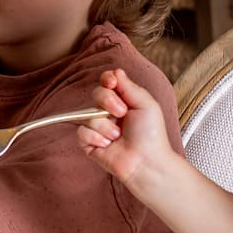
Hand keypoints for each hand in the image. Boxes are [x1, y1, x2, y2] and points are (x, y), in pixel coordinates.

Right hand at [78, 68, 179, 190]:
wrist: (146, 161)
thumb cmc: (151, 135)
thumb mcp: (146, 105)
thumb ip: (129, 87)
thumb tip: (116, 71)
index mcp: (124, 101)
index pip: (107, 83)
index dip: (107, 80)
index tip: (112, 83)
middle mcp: (109, 112)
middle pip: (96, 94)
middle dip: (107, 102)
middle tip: (122, 113)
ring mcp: (98, 127)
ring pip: (88, 115)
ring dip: (105, 126)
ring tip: (118, 136)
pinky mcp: (89, 142)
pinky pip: (82, 132)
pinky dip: (96, 138)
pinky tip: (108, 145)